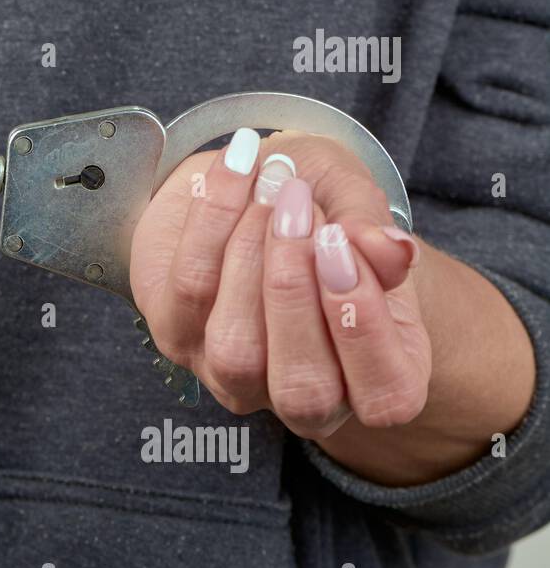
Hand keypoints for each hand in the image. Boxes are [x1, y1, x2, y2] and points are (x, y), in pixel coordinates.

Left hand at [130, 130, 428, 439]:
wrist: (258, 188)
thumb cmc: (326, 209)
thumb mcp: (359, 207)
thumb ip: (375, 231)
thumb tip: (391, 248)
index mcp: (376, 379)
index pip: (385, 395)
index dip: (365, 329)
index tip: (344, 244)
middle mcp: (305, 395)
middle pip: (302, 388)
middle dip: (297, 295)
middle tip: (299, 210)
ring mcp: (233, 377)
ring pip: (236, 348)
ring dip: (251, 258)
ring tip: (271, 189)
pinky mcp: (177, 337)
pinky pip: (187, 292)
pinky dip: (212, 222)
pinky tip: (235, 172)